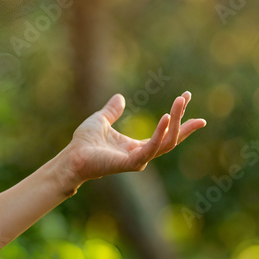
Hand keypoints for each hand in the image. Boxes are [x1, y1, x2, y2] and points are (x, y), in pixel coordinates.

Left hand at [64, 91, 205, 186]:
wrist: (72, 156)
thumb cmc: (84, 142)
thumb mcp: (101, 120)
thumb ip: (112, 111)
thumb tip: (120, 97)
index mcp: (136, 146)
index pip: (164, 133)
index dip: (177, 117)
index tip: (186, 99)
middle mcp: (142, 154)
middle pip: (171, 137)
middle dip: (182, 118)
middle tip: (187, 96)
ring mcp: (139, 160)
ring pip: (167, 141)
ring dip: (176, 121)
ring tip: (180, 101)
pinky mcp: (132, 163)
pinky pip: (152, 147)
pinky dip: (161, 133)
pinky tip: (166, 118)